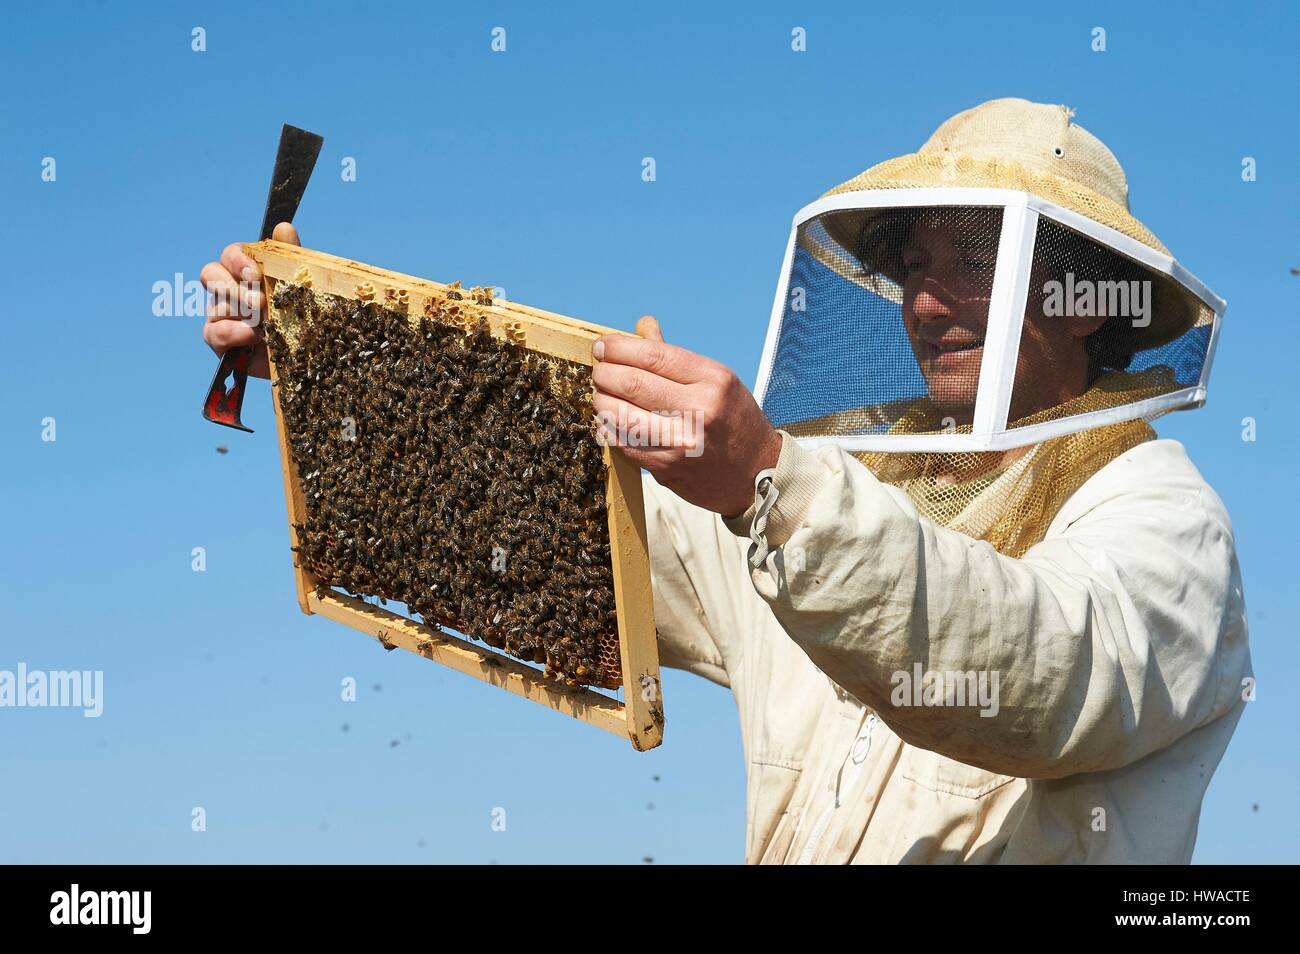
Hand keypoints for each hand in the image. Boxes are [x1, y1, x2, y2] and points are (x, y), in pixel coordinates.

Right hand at [199, 222, 300, 378]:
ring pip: (215, 304)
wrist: (306, 355)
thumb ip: (290, 257)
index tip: (256, 274)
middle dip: (234, 285)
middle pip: (211, 273)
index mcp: (245, 271)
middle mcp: (228, 289)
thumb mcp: (300, 286)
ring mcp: (220, 314)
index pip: (231, 254)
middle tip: (259, 301)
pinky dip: (231, 332)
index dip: (239, 260)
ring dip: (239, 311)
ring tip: (263, 321)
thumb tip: (284, 227)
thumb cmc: (300, 317)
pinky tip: (251, 335)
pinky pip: (213, 332)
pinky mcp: (219, 340)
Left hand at [592, 316, 781, 517]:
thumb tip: (642, 327)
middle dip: (605, 373)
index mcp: (713, 379)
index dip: (619, 348)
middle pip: (633, 383)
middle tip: (598, 370)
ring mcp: (681, 442)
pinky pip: (624, 443)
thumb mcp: (718, 380)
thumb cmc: (734, 419)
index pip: (653, 355)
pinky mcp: (667, 467)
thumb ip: (676, 358)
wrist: (757, 473)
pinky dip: (609, 428)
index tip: (602, 346)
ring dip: (601, 401)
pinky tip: (608, 419)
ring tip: (600, 394)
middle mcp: (699, 410)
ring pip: (621, 415)